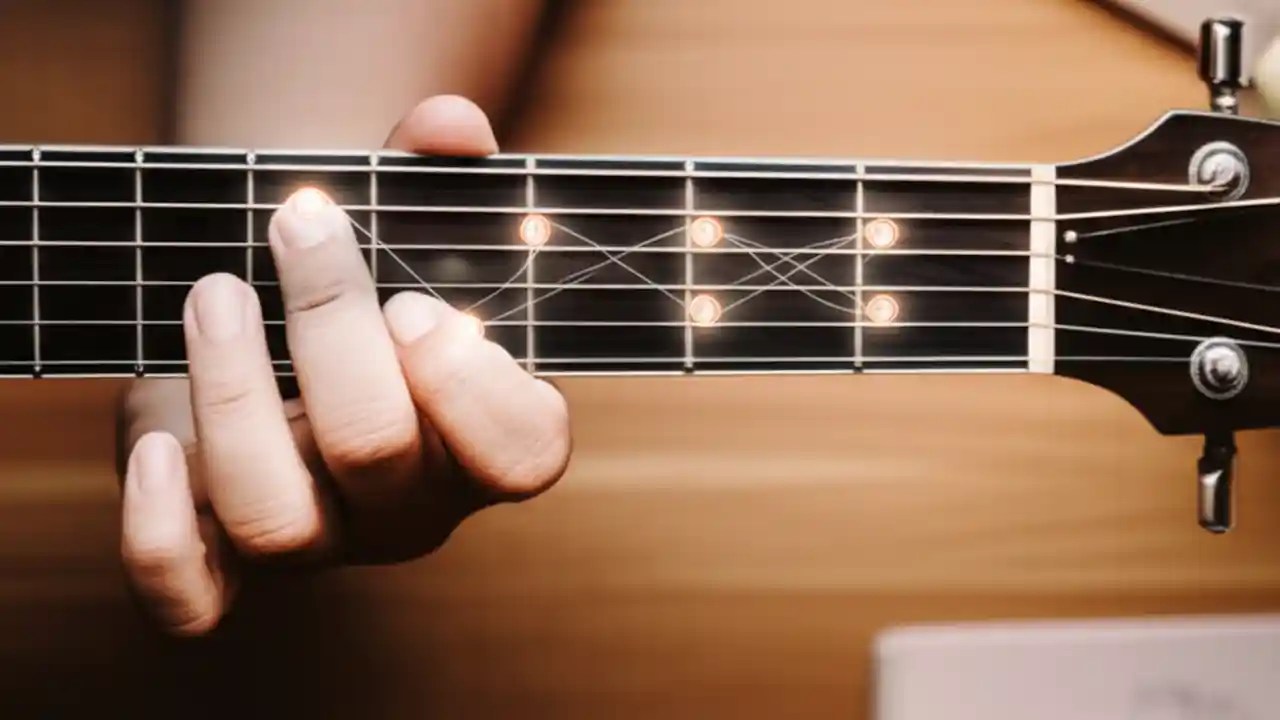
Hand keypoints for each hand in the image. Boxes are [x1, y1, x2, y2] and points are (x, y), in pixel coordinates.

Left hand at [116, 96, 570, 635]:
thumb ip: (438, 172)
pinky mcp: (224, 561)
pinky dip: (159, 534)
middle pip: (378, 456)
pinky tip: (155, 444)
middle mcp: (410, 503)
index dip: (470, 389)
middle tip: (302, 228)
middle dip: (331, 333)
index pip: (521, 455)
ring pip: (279, 522)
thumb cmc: (365, 289)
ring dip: (233, 397)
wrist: (279, 341)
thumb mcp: (405, 224)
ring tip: (215, 295)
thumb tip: (449, 126)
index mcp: (483, 433)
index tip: (415, 303)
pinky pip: (192, 601)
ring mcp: (321, 540)